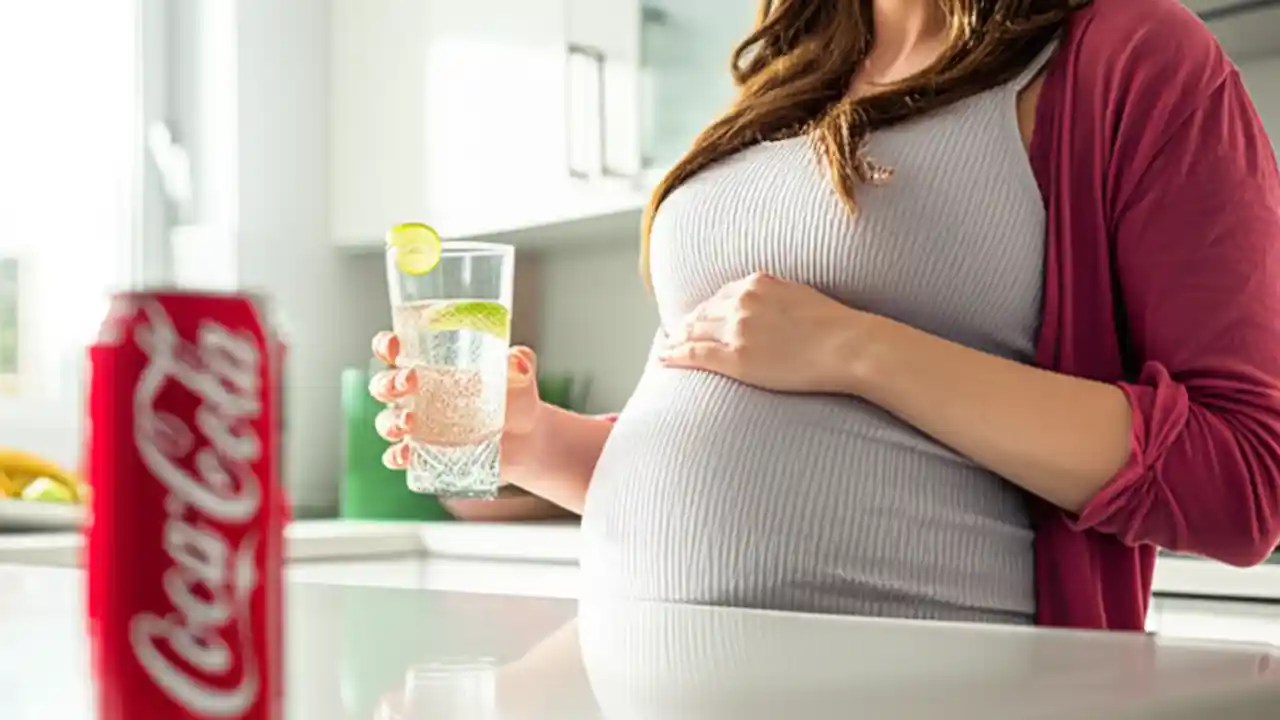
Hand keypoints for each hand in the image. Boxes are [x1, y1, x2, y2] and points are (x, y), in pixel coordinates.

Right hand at [368, 332, 543, 471]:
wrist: (528, 439)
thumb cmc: (515, 397)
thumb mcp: (520, 375)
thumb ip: (520, 362)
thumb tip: (516, 360)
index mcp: (431, 364)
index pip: (394, 350)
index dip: (385, 345)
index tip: (395, 346)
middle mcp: (417, 394)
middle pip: (383, 385)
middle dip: (388, 383)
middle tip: (411, 382)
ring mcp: (419, 425)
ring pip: (386, 421)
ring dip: (389, 421)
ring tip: (409, 423)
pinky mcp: (426, 453)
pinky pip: (399, 456)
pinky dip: (397, 456)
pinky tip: (406, 454)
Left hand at [658, 272, 867, 394]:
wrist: (849, 346)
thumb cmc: (835, 327)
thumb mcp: (799, 295)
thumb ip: (775, 297)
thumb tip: (766, 305)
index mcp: (757, 283)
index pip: (719, 296)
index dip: (703, 310)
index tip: (694, 319)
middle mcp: (742, 302)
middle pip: (702, 313)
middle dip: (686, 325)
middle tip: (673, 336)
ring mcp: (737, 329)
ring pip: (693, 332)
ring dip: (675, 340)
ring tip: (666, 349)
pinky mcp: (736, 358)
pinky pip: (695, 354)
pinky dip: (674, 356)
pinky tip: (664, 360)